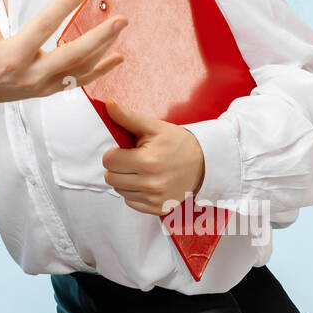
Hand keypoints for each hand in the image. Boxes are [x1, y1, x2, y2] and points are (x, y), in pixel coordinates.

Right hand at [0, 0, 127, 124]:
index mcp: (10, 56)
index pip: (43, 28)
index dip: (63, 6)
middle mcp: (29, 75)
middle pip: (72, 56)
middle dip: (99, 37)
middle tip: (121, 19)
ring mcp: (39, 86)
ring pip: (79, 70)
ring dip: (103, 50)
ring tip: (120, 28)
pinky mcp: (44, 91)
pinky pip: (77, 82)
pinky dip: (98, 70)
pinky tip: (117, 57)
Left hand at [100, 101, 205, 215]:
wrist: (204, 163)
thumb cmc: (177, 143)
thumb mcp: (154, 127)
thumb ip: (127, 117)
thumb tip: (108, 104)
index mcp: (147, 161)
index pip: (109, 160)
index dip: (114, 152)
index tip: (125, 150)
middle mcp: (150, 183)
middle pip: (110, 178)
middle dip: (118, 167)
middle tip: (133, 159)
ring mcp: (154, 198)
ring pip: (119, 191)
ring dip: (125, 180)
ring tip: (141, 170)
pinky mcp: (158, 209)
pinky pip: (131, 202)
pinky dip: (134, 193)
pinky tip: (146, 182)